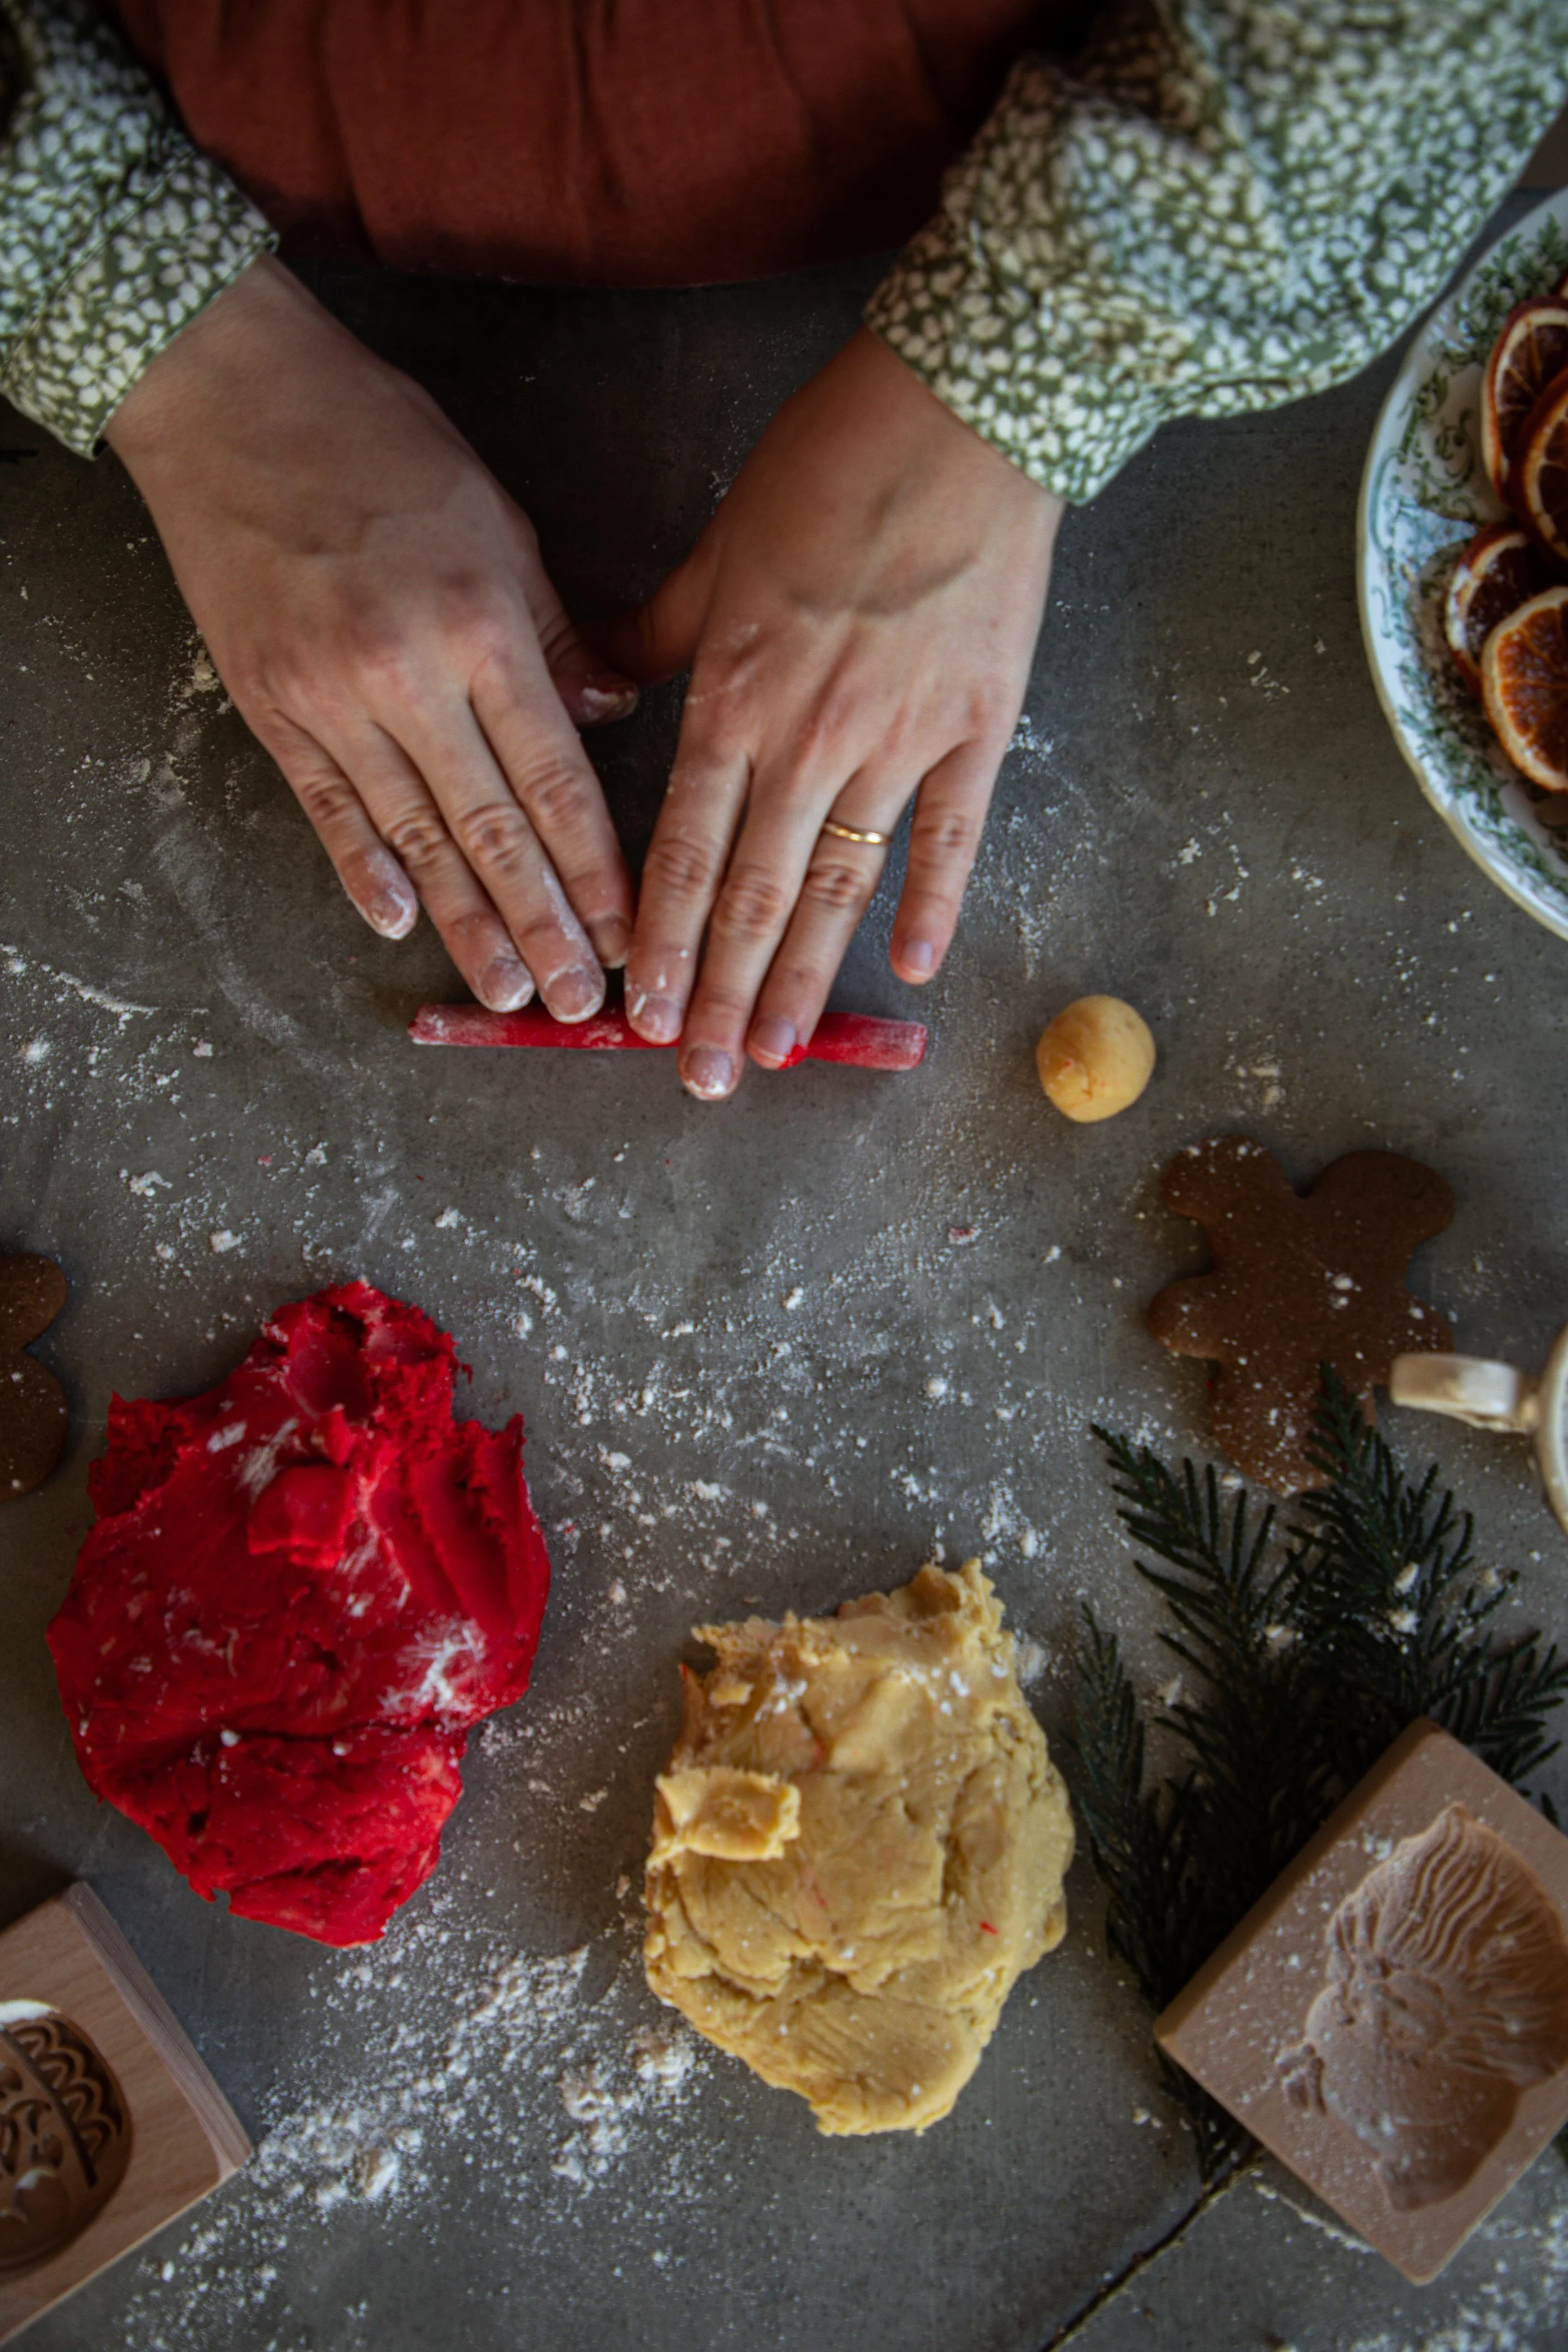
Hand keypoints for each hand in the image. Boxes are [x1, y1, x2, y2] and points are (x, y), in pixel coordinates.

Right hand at [106, 256, 636, 1017]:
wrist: (232, 400)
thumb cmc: (378, 443)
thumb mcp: (498, 522)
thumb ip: (554, 633)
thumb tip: (608, 713)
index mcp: (481, 630)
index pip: (556, 783)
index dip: (598, 873)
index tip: (634, 934)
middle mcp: (408, 679)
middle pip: (494, 831)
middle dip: (547, 926)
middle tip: (584, 1001)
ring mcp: (332, 700)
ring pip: (415, 839)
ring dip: (467, 924)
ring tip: (508, 991)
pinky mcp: (271, 705)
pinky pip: (327, 808)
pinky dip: (363, 871)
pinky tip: (397, 924)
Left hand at [601, 327, 1060, 1096]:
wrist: (963, 416)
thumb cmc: (829, 466)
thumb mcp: (720, 546)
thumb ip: (659, 630)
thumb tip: (602, 682)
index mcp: (734, 695)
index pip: (686, 852)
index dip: (664, 944)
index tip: (641, 1016)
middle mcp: (807, 738)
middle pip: (755, 896)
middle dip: (722, 997)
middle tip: (700, 1077)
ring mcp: (897, 741)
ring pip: (840, 888)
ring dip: (805, 980)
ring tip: (780, 1053)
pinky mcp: (977, 730)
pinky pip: (951, 838)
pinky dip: (932, 905)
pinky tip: (913, 970)